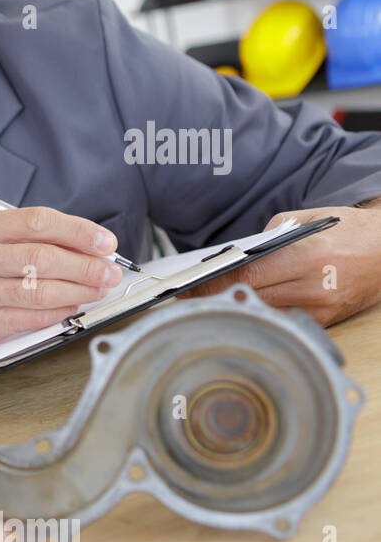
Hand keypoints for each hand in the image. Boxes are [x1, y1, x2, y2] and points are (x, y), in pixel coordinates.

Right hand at [0, 207, 122, 376]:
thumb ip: (33, 238)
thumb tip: (89, 245)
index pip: (38, 222)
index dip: (78, 231)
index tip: (104, 242)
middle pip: (43, 258)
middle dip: (86, 265)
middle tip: (110, 270)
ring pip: (42, 290)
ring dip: (80, 290)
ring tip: (99, 288)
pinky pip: (36, 316)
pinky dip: (63, 311)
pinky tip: (75, 305)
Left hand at [185, 204, 380, 325]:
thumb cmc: (352, 231)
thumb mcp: (311, 219)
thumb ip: (271, 235)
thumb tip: (235, 253)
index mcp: (307, 256)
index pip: (247, 273)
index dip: (213, 283)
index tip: (188, 288)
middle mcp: (313, 285)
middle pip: (250, 295)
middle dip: (215, 297)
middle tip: (188, 299)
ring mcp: (320, 308)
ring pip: (263, 313)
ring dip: (234, 309)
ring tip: (207, 305)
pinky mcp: (326, 321)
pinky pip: (282, 321)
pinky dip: (260, 316)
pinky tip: (241, 311)